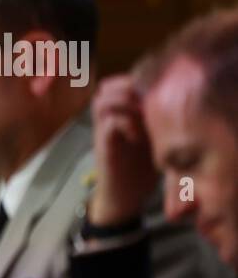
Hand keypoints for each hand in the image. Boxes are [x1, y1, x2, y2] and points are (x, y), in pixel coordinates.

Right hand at [88, 75, 159, 225]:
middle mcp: (107, 118)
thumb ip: (155, 118)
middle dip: (130, 89)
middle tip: (148, 103)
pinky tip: (138, 136)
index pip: (121, 82)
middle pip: (108, 87)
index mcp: (119, 113)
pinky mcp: (103, 145)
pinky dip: (126, 124)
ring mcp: (102, 130)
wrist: (124, 197)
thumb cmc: (141, 168)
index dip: (136, 80)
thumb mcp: (153, 138)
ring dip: (125, 104)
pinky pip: (109, 123)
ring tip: (143, 116)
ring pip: (103, 100)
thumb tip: (174, 98)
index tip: (156, 92)